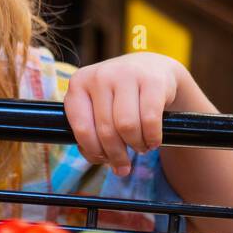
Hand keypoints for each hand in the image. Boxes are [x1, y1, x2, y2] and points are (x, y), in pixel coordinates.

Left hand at [63, 53, 187, 177]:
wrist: (152, 68)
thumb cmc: (119, 96)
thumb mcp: (98, 106)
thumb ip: (91, 131)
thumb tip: (100, 160)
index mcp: (79, 84)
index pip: (82, 129)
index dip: (93, 152)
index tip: (104, 160)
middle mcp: (100, 76)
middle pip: (106, 131)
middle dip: (116, 155)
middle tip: (124, 165)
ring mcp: (126, 74)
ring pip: (127, 126)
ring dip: (135, 146)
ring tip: (140, 148)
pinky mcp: (152, 80)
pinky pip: (150, 119)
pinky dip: (152, 137)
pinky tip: (153, 141)